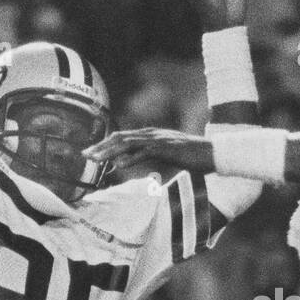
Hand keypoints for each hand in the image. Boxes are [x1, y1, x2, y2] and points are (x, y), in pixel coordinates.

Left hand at [86, 127, 214, 174]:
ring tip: (95, 160)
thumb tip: (134, 161)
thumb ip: (152, 154)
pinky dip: (129, 159)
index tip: (92, 152)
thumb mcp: (168, 155)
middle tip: (84, 155)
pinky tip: (118, 165)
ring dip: (109, 152)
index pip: (123, 137)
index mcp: (151, 135)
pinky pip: (144, 153)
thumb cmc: (194, 156)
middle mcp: (152, 134)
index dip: (105, 144)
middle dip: (101, 146)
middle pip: (120, 137)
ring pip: (128, 144)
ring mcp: (159, 140)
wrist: (214, 152)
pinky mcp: (166, 149)